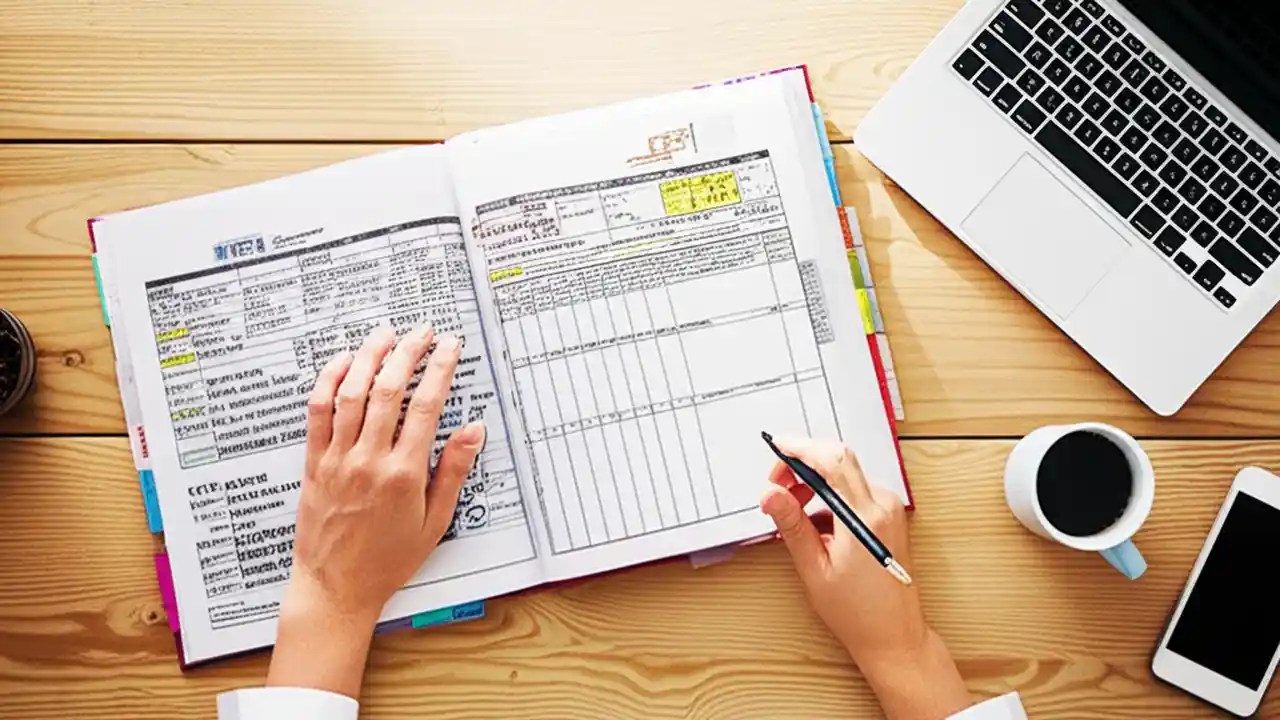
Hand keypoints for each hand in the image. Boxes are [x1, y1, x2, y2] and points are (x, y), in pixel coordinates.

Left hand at [267, 325, 485, 698]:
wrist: (336, 587)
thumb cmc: (389, 560)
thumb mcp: (435, 522)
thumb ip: (453, 471)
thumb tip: (473, 429)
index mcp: (405, 474)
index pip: (426, 406)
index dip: (440, 369)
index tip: (449, 346)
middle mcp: (369, 461)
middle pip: (389, 390)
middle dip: (408, 352)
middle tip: (422, 330)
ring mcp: (338, 460)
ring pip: (352, 393)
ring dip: (369, 356)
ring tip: (385, 333)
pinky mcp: (314, 464)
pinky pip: (317, 413)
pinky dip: (328, 382)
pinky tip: (341, 362)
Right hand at [760, 437, 970, 719]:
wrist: (895, 636)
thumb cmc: (857, 612)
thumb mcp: (815, 569)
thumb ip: (792, 525)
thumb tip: (770, 494)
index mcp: (864, 518)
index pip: (833, 461)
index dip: (801, 448)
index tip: (776, 448)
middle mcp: (883, 506)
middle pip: (840, 460)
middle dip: (804, 463)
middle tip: (777, 485)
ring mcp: (891, 509)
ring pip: (846, 475)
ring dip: (816, 481)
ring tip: (792, 508)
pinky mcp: (890, 516)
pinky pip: (856, 490)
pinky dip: (831, 495)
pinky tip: (814, 521)